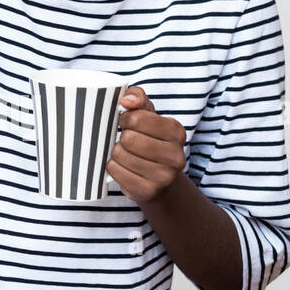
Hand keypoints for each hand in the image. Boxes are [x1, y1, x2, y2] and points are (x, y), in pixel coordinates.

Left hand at [106, 86, 186, 203]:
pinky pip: (116, 172)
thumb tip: (126, 100)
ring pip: (120, 155)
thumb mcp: (148, 115)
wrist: (160, 180)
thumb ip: (138, 98)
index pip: (138, 118)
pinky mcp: (149, 191)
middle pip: (129, 139)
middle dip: (121, 138)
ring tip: (123, 153)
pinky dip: (113, 167)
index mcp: (176, 131)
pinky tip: (121, 166)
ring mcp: (164, 176)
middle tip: (125, 140)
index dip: (125, 118)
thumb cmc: (150, 140)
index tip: (125, 122)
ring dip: (115, 152)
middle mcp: (176, 156)